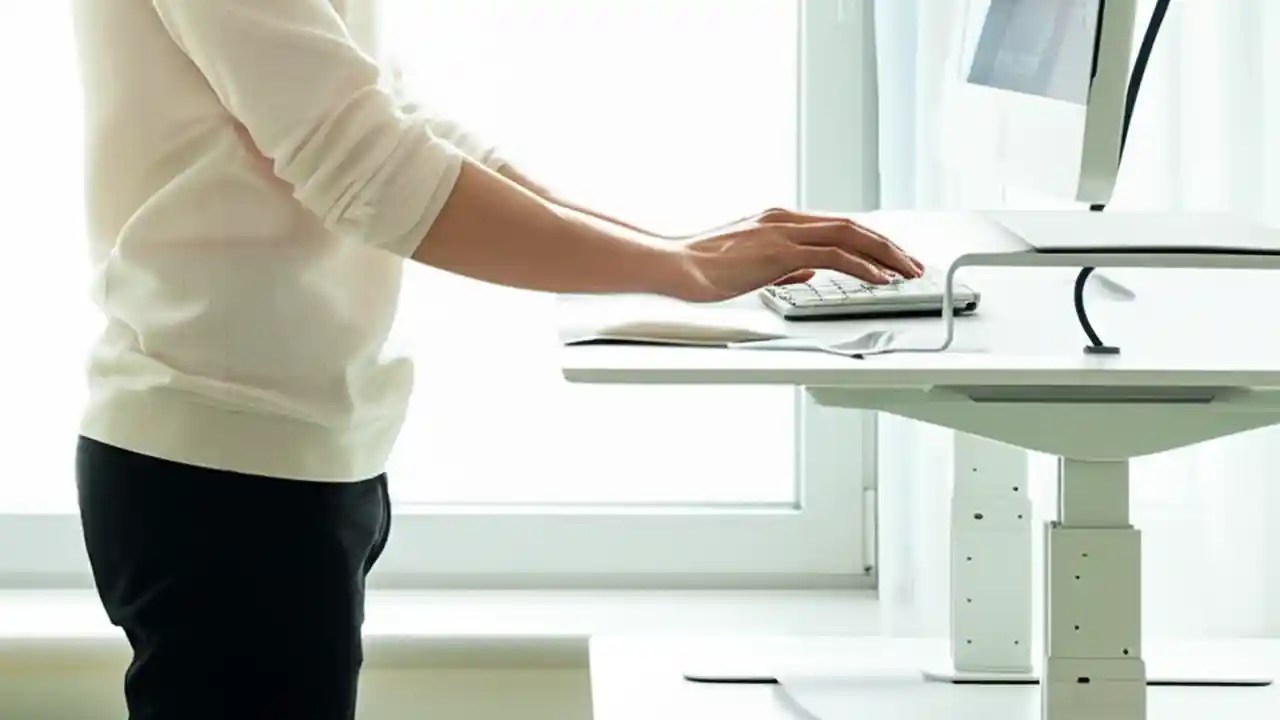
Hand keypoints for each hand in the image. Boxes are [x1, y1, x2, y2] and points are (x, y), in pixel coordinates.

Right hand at [671, 208, 924, 302]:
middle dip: (886, 245)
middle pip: (851, 226)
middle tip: (910, 263)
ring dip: (884, 254)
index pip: (835, 226)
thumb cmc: (702, 268)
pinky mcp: (781, 251)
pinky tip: (879, 279)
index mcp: (778, 221)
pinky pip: (834, 257)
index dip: (867, 241)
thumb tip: (808, 274)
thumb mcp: (750, 265)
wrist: (676, 265)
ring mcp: (784, 232)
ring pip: (850, 236)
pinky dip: (863, 266)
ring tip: (906, 271)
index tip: (888, 256)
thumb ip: (783, 267)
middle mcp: (785, 220)